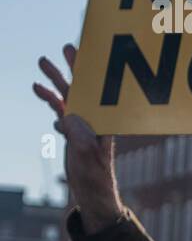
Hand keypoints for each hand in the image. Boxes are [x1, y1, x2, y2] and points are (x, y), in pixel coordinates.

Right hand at [33, 44, 123, 234]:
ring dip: (57, 79)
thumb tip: (69, 117)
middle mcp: (96, 118)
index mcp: (105, 121)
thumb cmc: (96, 178)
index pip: (101, 92)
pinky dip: (50, 98)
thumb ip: (80, 138)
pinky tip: (38, 88)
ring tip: (44, 62)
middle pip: (87, 87)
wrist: (93, 193)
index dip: (95, 73)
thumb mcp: (87, 159)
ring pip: (70, 95)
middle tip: (69, 47)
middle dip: (77, 67)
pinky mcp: (73, 130)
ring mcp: (84, 123)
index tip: (88, 55)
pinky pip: (60, 109)